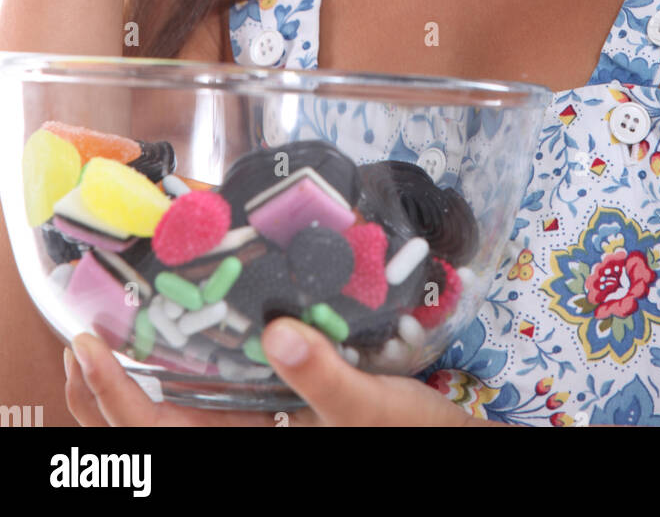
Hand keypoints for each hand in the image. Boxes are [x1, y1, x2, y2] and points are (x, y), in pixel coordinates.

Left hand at [64, 319, 482, 427]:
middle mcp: (244, 454)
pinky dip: (172, 391)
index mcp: (255, 459)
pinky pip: (204, 418)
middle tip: (79, 340)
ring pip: (170, 432)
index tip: (87, 346)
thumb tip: (277, 333)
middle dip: (100, 399)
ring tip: (103, 346)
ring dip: (127, 397)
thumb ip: (326, 376)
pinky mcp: (271, 429)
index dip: (112, 400)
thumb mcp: (375, 407)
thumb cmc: (416, 438)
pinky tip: (172, 354)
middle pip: (148, 442)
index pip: (156, 442)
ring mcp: (254, 444)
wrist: (446, 448)